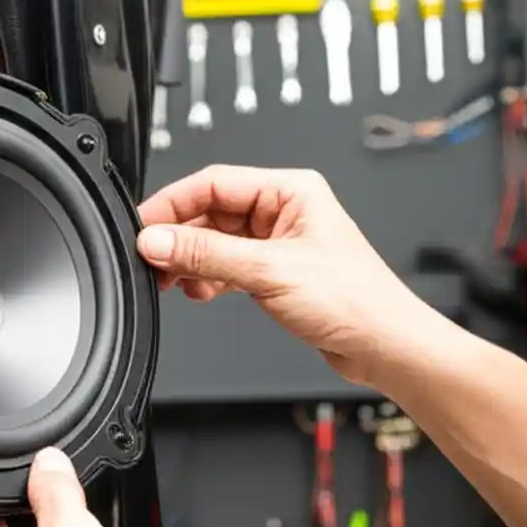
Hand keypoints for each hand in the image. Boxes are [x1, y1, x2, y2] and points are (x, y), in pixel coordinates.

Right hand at [137, 165, 443, 384]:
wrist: (382, 343)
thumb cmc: (354, 300)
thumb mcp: (268, 271)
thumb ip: (207, 254)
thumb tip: (158, 240)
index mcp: (289, 190)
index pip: (213, 183)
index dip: (172, 204)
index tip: (144, 228)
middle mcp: (282, 211)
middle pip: (209, 212)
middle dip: (178, 238)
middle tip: (152, 260)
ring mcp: (276, 242)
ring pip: (214, 241)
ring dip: (190, 262)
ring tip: (173, 280)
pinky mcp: (272, 271)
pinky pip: (225, 265)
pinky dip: (207, 278)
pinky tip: (202, 291)